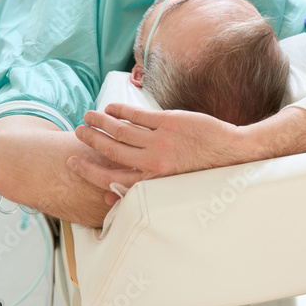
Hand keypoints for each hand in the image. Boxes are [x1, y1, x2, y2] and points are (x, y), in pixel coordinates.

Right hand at [68, 103, 243, 202]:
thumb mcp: (170, 185)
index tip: (74, 161)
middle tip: (79, 131)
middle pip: (111, 149)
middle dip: (91, 139)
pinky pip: (137, 115)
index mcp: (153, 180)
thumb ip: (140, 188)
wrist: (231, 152)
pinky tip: (112, 108)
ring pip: (120, 130)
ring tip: (89, 117)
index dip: (87, 170)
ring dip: (101, 122)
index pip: (110, 177)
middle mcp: (155, 162)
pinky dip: (120, 111)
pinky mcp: (170, 122)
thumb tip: (112, 197)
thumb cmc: (200, 171)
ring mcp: (162, 140)